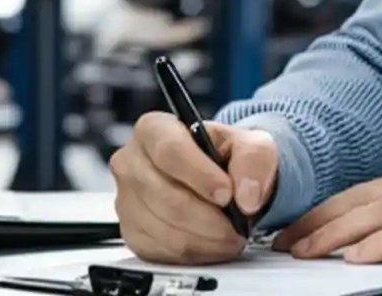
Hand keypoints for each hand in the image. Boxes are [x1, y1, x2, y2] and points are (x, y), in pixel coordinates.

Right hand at [110, 112, 278, 264]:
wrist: (222, 180)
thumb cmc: (228, 156)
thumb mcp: (252, 145)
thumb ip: (254, 160)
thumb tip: (246, 196)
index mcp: (155, 129)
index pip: (170, 151)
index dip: (200, 176)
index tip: (227, 194)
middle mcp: (132, 161)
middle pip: (167, 197)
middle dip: (210, 217)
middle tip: (238, 223)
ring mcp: (127, 199)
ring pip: (165, 228)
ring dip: (206, 237)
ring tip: (230, 233)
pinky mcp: (132, 232)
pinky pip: (162, 250)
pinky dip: (195, 251)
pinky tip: (212, 240)